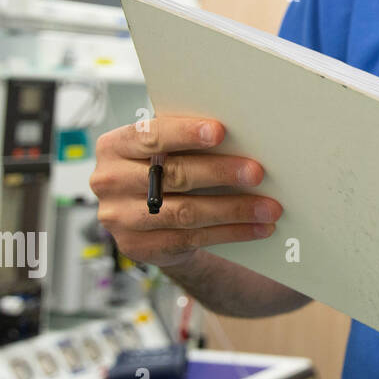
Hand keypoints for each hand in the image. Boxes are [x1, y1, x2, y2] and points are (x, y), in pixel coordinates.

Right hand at [90, 116, 281, 267]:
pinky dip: (231, 232)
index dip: (185, 133)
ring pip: (186, 212)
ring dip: (234, 210)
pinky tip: (257, 228)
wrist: (145, 216)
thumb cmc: (164, 167)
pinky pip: (192, 238)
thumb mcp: (165, 149)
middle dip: (220, 173)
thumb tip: (242, 134)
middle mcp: (110, 181)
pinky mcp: (139, 246)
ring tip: (269, 207)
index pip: (149, 136)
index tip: (219, 131)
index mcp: (115, 146)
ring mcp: (121, 218)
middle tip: (257, 172)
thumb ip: (186, 140)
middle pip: (173, 175)